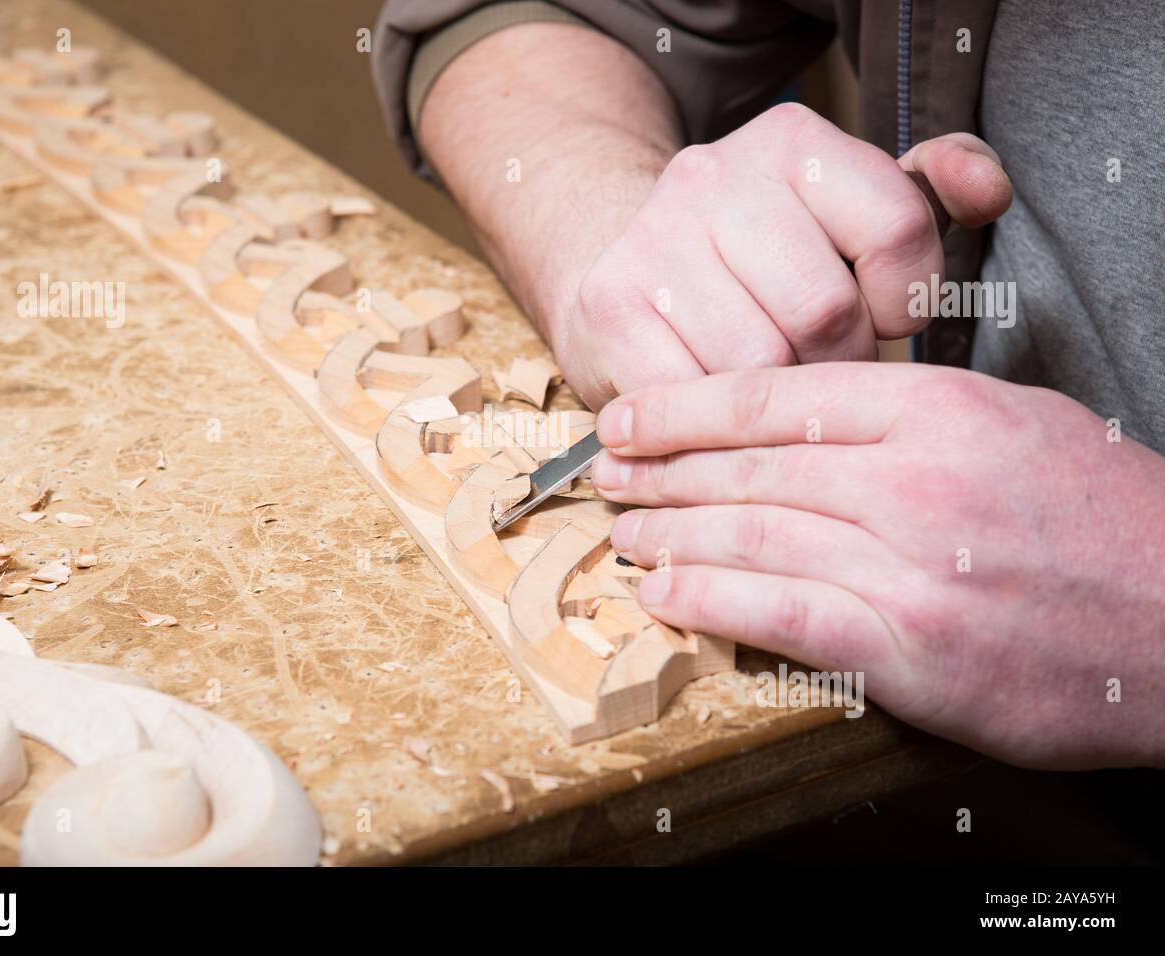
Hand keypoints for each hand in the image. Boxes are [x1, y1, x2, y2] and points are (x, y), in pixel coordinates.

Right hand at [560, 103, 1012, 408]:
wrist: (625, 268)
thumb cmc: (762, 259)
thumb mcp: (849, 214)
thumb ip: (929, 197)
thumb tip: (985, 194)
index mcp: (793, 141)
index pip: (898, 228)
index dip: (904, 300)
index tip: (879, 316)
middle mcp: (714, 175)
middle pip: (826, 313)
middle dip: (835, 361)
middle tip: (815, 361)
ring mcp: (654, 237)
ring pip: (760, 366)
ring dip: (775, 399)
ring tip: (766, 380)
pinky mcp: (610, 302)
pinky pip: (694, 399)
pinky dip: (715, 421)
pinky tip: (714, 402)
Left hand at [590, 363, 1164, 768]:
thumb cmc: (1107, 522)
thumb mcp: (1017, 424)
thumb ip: (910, 415)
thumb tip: (812, 417)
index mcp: (936, 411)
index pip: (772, 399)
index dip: (682, 409)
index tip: (630, 417)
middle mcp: (910, 480)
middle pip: (747, 467)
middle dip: (661, 471)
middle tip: (609, 476)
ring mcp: (905, 566)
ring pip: (749, 537)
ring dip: (669, 536)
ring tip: (625, 533)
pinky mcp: (907, 650)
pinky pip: (778, 617)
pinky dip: (708, 604)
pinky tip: (662, 596)